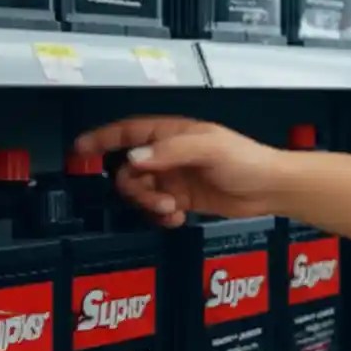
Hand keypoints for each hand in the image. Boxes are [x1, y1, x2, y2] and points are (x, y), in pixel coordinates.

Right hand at [73, 116, 286, 226]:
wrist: (270, 188)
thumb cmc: (246, 160)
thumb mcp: (208, 148)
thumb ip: (170, 151)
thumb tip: (134, 157)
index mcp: (174, 134)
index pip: (129, 132)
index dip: (103, 139)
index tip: (80, 148)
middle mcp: (170, 155)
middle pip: (129, 170)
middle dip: (135, 188)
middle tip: (157, 199)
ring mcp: (176, 177)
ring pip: (141, 192)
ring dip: (149, 204)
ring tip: (171, 209)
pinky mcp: (184, 199)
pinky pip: (157, 208)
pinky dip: (161, 216)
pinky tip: (177, 218)